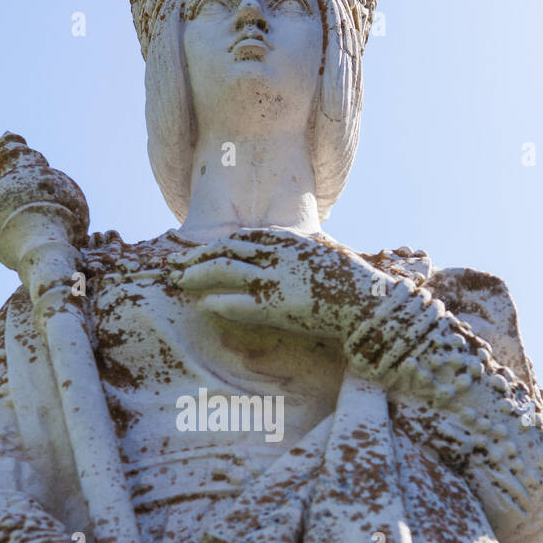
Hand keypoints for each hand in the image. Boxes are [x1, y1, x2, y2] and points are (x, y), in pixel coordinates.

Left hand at [166, 228, 387, 342]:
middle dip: (196, 257)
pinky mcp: (275, 305)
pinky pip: (236, 302)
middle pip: (225, 249)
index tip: (198, 252)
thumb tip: (285, 255)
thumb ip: (298, 254)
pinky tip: (204, 305)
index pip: (241, 237)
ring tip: (178, 281)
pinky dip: (217, 302)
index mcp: (288, 240)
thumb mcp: (322, 256)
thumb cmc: (350, 283)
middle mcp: (276, 254)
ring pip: (224, 270)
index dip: (215, 245)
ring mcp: (274, 278)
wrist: (367, 301)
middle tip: (175, 266)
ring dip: (196, 275)